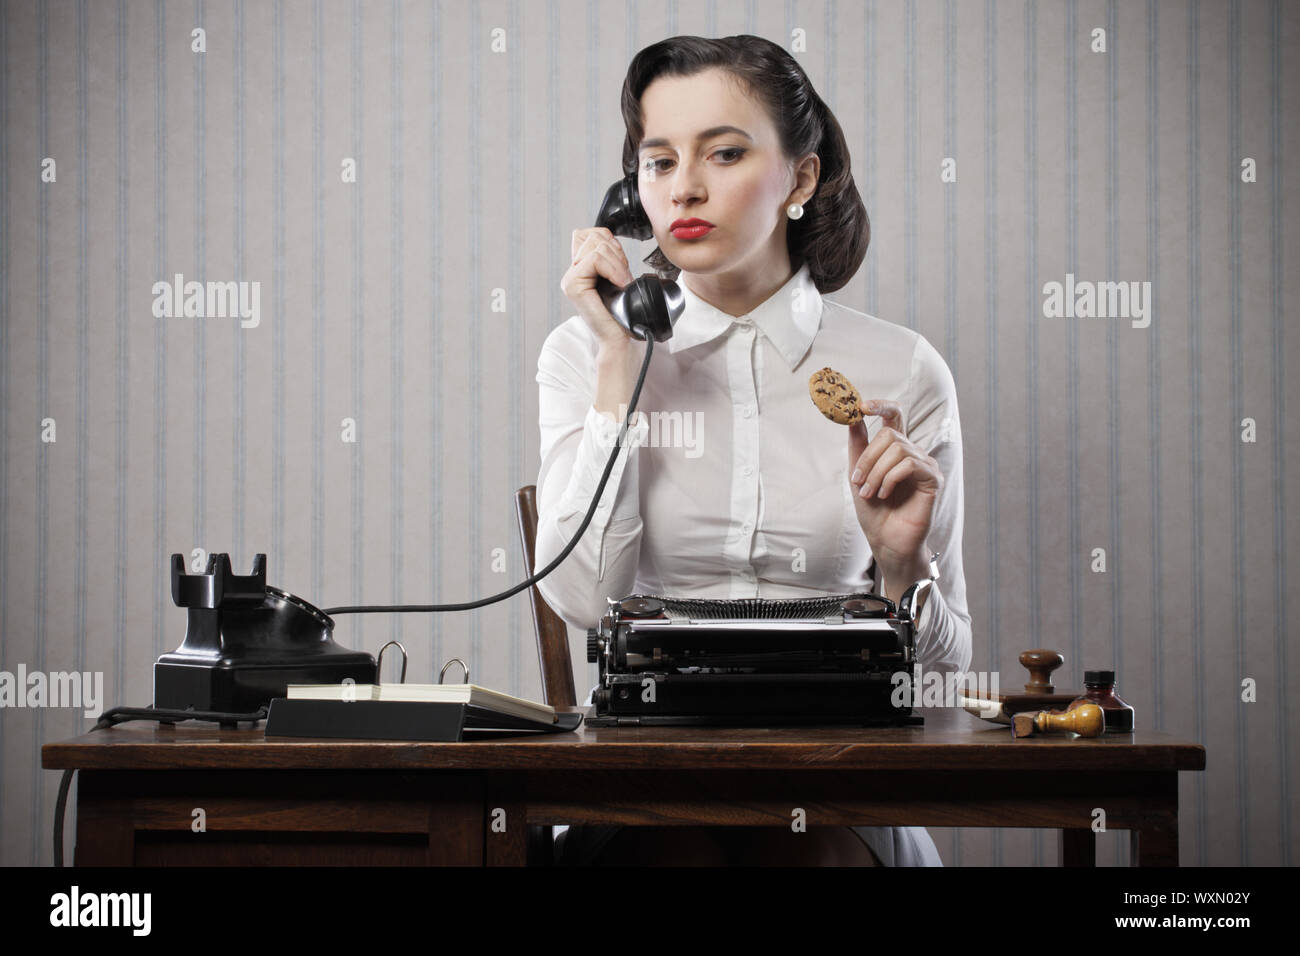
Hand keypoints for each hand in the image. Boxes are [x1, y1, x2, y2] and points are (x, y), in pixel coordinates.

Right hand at [561, 227, 636, 347]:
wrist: (620, 338)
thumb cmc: (622, 313)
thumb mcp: (617, 277)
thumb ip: (608, 256)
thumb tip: (609, 237)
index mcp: (581, 268)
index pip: (590, 233)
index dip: (610, 242)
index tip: (621, 265)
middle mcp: (572, 272)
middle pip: (593, 236)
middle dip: (616, 252)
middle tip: (623, 277)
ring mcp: (570, 278)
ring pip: (596, 246)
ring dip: (617, 263)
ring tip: (622, 282)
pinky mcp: (572, 285)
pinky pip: (595, 259)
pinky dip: (613, 269)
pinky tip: (619, 284)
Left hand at [847, 399, 942, 586]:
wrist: (885, 541)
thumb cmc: (873, 510)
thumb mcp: (858, 474)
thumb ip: (857, 446)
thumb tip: (852, 416)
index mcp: (895, 450)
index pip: (894, 416)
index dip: (881, 406)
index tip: (861, 406)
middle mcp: (913, 453)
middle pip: (890, 435)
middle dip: (868, 458)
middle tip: (858, 482)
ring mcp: (925, 465)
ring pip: (898, 450)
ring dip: (876, 472)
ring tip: (869, 493)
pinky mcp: (933, 479)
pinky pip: (909, 464)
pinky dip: (890, 478)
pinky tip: (884, 495)